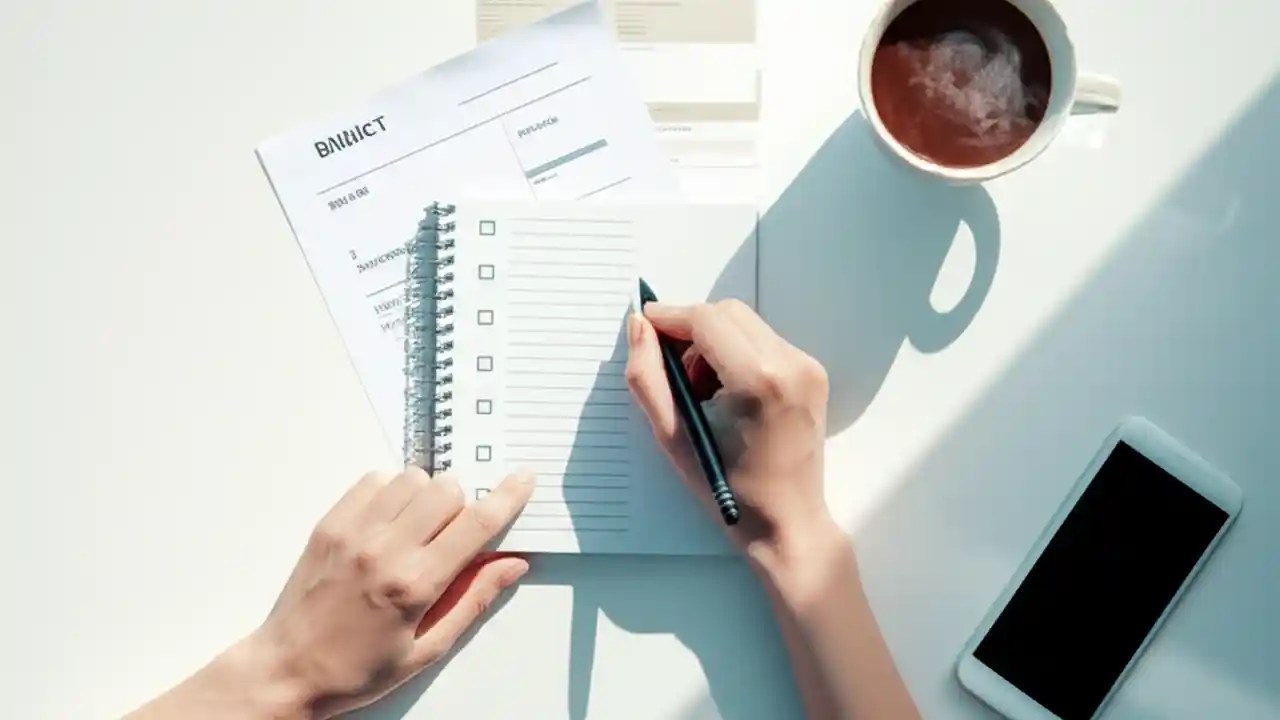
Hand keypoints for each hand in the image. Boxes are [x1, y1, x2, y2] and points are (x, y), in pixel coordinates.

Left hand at [249, 468, 534, 717]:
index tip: (523, 480)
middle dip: (461, 506)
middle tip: (451, 537)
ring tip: (417, 530)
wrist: (286, 671)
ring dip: (426, 496)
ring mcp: (353, 532)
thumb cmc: (357, 669)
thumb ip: (474, 599)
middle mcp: (384, 550)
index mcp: (414, 585)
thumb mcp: (427, 648)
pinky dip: (391, 492)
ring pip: (412, 478)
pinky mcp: (329, 524)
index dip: (507, 498)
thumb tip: (513, 564)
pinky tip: (388, 523)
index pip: (476, 525)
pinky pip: (373, 480)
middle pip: (446, 490)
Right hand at [625, 299, 836, 565]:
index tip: (644, 327)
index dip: (670, 318)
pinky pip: (764, 341)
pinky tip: (727, 394)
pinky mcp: (813, 374)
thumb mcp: (673, 437)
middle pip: (727, 313)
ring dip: (714, 343)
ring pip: (745, 324)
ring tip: (702, 391)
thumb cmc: (729, 490)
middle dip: (692, 332)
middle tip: (675, 374)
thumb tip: (639, 327)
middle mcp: (791, 364)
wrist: (788, 523)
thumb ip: (648, 378)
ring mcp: (808, 367)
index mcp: (759, 380)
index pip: (706, 320)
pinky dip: (736, 354)